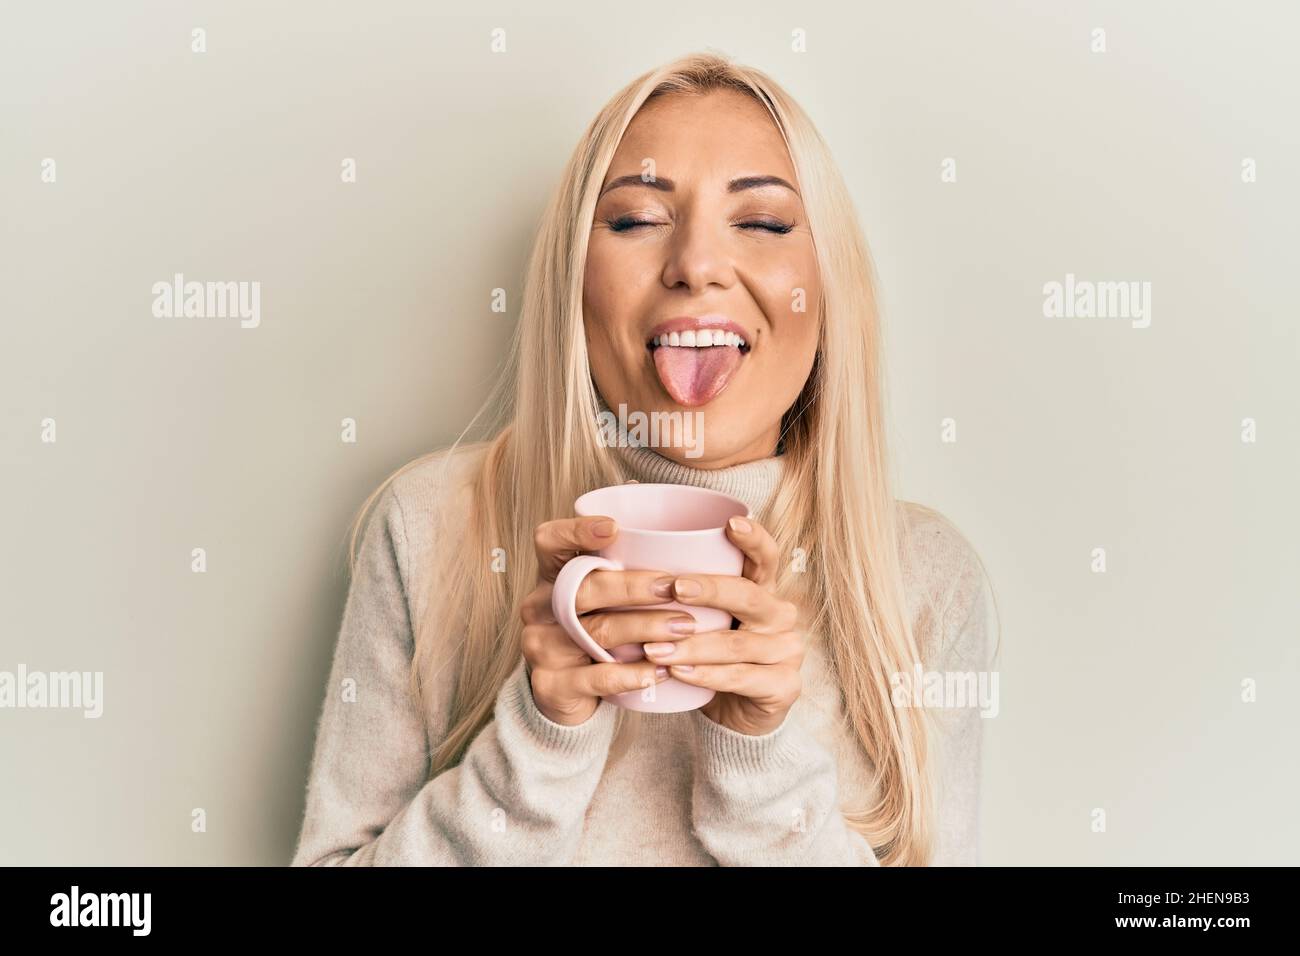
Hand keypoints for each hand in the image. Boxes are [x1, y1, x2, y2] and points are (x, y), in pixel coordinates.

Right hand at [521, 515, 685, 725]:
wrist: (571, 694)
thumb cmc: (600, 629)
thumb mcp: (604, 592)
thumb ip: (623, 556)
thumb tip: (649, 496)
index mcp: (552, 575)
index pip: (549, 540)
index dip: (577, 531)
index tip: (615, 528)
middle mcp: (539, 606)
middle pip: (584, 589)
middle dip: (634, 587)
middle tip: (675, 586)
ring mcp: (540, 646)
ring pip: (595, 633)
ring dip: (645, 629)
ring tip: (686, 626)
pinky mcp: (551, 685)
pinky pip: (595, 678)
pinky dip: (632, 675)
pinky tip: (662, 671)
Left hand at [641, 516, 804, 735]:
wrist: (735, 713)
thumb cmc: (710, 655)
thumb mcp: (701, 619)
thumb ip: (684, 590)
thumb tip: (632, 542)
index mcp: (763, 591)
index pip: (766, 557)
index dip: (753, 539)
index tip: (730, 523)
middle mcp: (781, 616)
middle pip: (749, 596)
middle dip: (710, 589)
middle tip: (674, 587)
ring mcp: (787, 651)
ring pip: (738, 643)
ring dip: (694, 645)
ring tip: (655, 647)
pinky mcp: (785, 686)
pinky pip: (742, 677)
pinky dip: (707, 675)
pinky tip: (678, 672)